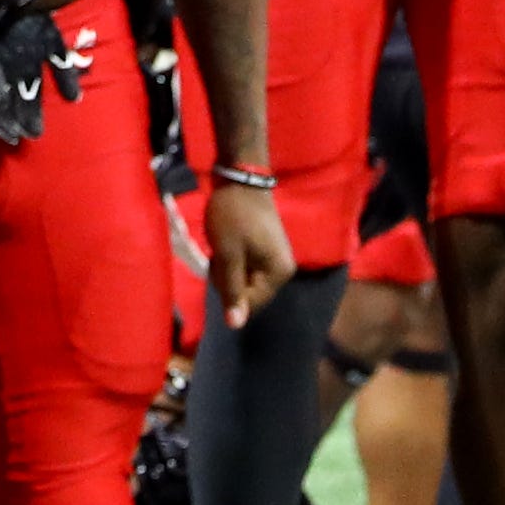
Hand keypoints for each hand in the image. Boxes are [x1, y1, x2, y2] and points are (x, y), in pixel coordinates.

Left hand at [203, 179, 292, 327]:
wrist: (240, 177)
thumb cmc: (233, 216)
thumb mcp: (228, 254)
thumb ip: (232, 291)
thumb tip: (235, 327)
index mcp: (279, 273)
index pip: (249, 304)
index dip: (228, 290)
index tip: (221, 263)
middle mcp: (283, 269)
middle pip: (248, 294)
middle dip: (229, 279)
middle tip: (222, 252)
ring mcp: (276, 259)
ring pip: (244, 280)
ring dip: (229, 268)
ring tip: (225, 245)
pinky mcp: (266, 250)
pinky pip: (246, 267)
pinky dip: (233, 259)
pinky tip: (229, 242)